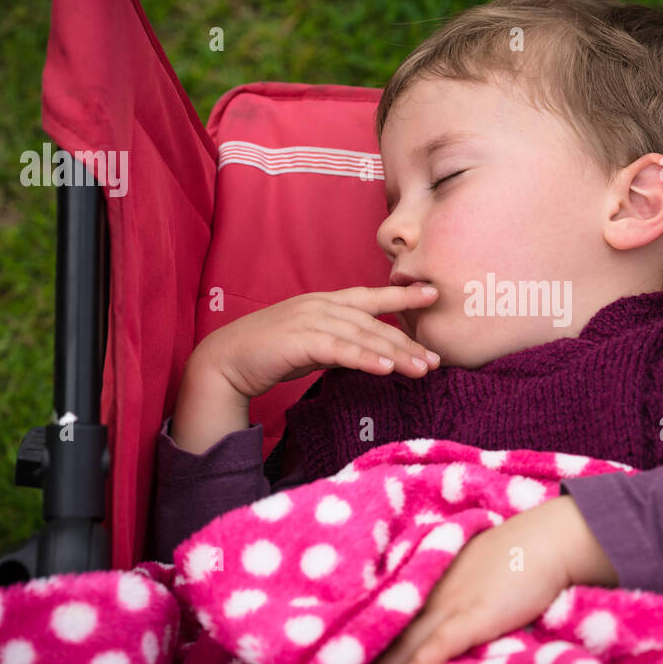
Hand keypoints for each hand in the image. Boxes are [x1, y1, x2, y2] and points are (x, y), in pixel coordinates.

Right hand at [201, 284, 441, 398]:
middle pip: (374, 323)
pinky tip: (386, 369)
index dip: (403, 295)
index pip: (372, 296)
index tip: (433, 294)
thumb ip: (341, 343)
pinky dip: (365, 358)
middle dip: (408, 341)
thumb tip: (370, 354)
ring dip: (395, 354)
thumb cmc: (270, 353)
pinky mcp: (300, 340)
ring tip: (422, 368)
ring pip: (363, 337)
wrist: (225, 361)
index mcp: (326, 302)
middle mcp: (322, 306)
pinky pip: (340, 350)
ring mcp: (310, 320)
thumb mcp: (313, 344)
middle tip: (436, 358)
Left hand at [338, 496, 587, 663]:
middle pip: (386, 638)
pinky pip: (435, 648)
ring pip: (401, 649)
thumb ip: (452, 585)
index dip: (364, 644)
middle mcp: (428, 593)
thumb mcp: (473, 565)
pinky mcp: (471, 617)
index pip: (387, 616)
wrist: (547, 540)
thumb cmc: (518, 550)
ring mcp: (447, 605)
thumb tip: (448, 605)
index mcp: (427, 579)